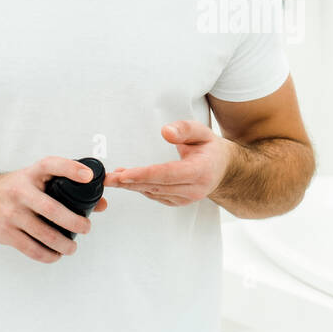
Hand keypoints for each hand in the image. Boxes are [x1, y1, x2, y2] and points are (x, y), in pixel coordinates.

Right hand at [0, 156, 106, 262]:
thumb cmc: (14, 189)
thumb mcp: (36, 180)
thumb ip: (67, 188)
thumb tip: (101, 205)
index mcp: (31, 174)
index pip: (52, 165)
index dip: (71, 169)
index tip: (89, 176)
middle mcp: (20, 192)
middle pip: (53, 209)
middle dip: (75, 222)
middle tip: (86, 229)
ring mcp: (11, 213)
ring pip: (45, 234)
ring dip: (64, 244)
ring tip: (72, 247)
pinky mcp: (5, 232)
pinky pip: (31, 249)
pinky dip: (48, 255)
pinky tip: (55, 255)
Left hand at [103, 119, 235, 206]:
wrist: (224, 168)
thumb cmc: (211, 149)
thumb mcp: (202, 131)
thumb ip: (184, 129)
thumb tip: (165, 132)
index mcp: (201, 171)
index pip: (168, 174)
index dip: (144, 175)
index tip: (124, 174)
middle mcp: (194, 189)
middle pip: (156, 186)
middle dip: (129, 182)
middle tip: (108, 178)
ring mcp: (187, 198)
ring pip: (154, 193)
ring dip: (132, 186)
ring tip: (113, 177)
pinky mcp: (179, 202)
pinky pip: (156, 196)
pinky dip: (140, 188)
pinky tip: (128, 181)